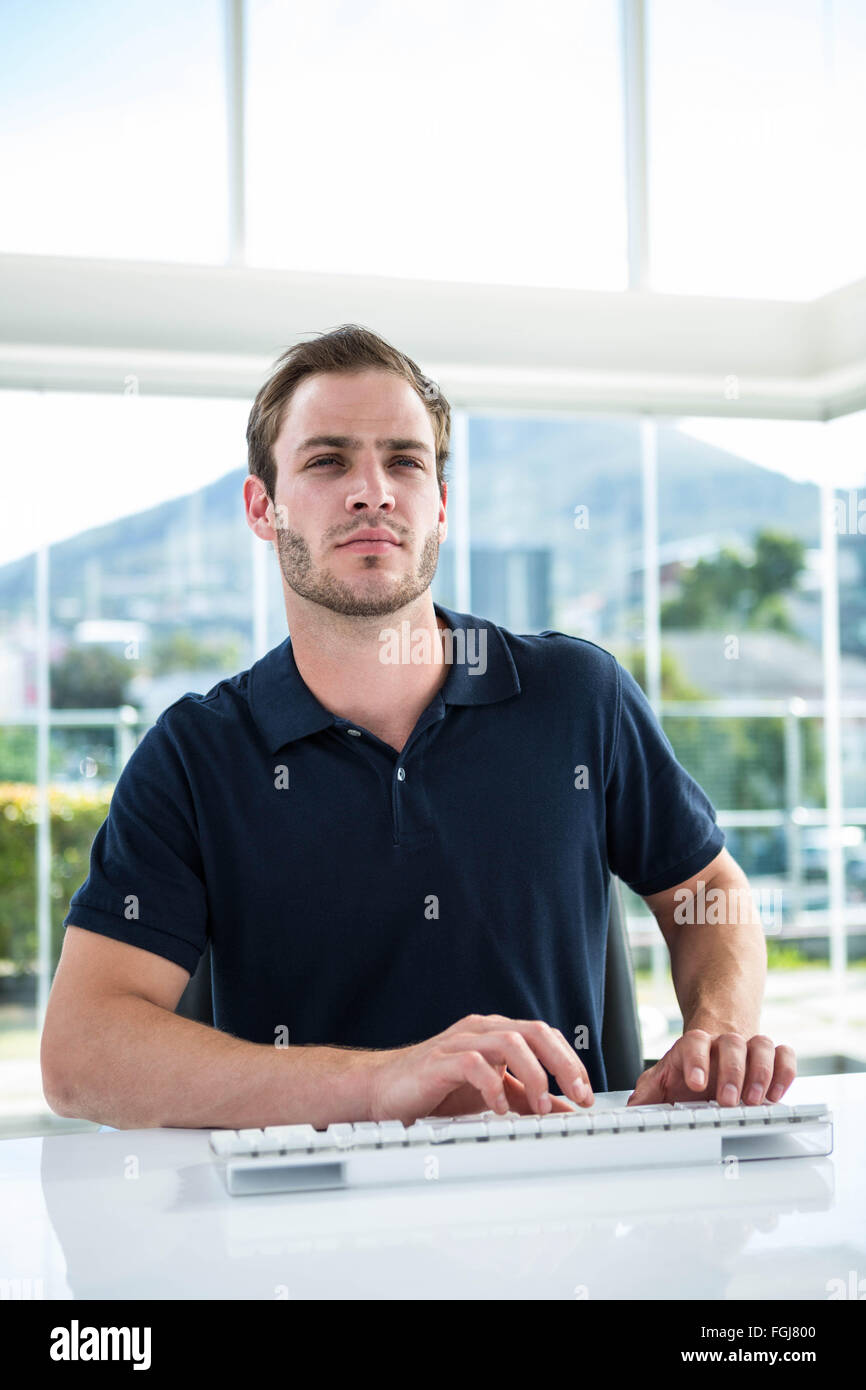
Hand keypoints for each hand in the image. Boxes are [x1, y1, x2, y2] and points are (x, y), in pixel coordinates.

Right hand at [365, 1013, 594, 1124]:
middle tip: (577, 1096)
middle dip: (562, 1064)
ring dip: (533, 1075)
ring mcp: (459, 1042)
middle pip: (534, 1032)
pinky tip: (499, 1109)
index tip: (586, 1094)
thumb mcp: (492, 1094)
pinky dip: (493, 1086)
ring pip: (510, 1042)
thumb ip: (526, 1098)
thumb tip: (565, 1110)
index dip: (570, 1061)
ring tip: (541, 1107)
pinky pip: (474, 1064)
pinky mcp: (439, 1061)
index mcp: (496, 1033)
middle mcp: (481, 1031)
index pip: (544, 1035)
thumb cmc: (437, 1090)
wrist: (383, 1091)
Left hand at [626, 1030, 796, 1106]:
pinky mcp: (771, 1058)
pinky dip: (785, 1071)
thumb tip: (631, 1111)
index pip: (695, 1042)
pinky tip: (777, 1094)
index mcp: (694, 1046)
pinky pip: (784, 1054)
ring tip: (755, 1100)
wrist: (711, 1051)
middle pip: (732, 1043)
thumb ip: (646, 1095)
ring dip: (761, 1072)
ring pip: (761, 1045)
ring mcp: (748, 1048)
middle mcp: (722, 1044)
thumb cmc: (686, 1072)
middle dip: (732, 1072)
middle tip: (728, 1100)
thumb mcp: (661, 1082)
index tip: (697, 1082)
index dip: (697, 1059)